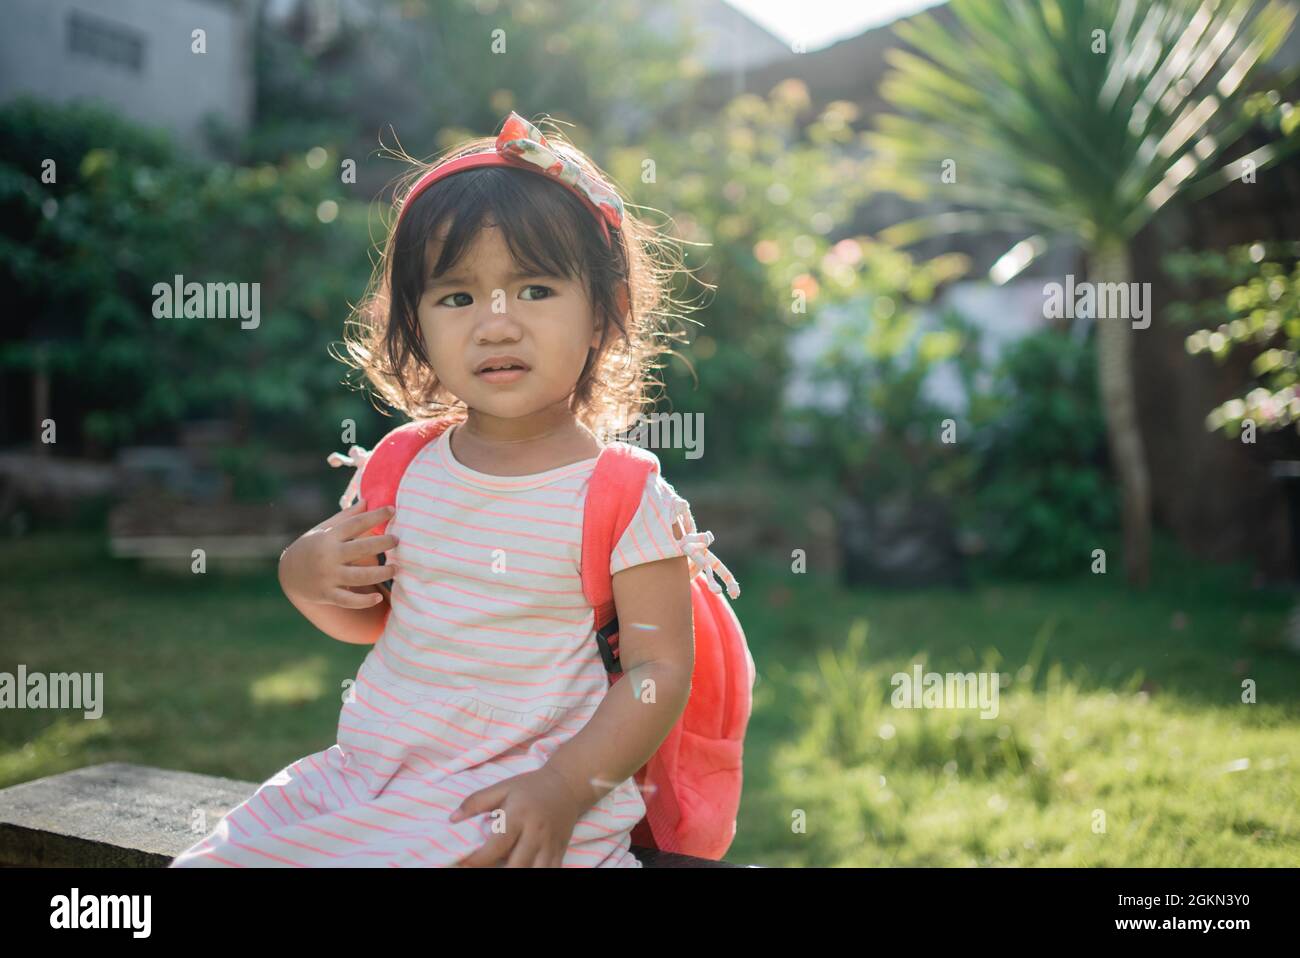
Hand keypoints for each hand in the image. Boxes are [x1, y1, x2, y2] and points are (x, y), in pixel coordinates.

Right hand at [278, 499, 397, 607]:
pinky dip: (363, 601)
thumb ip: (347, 517)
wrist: (289, 574)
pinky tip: (378, 598)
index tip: (392, 510)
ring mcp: (328, 576)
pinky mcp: (327, 595)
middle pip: (360, 548)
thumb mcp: (324, 529)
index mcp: (329, 537)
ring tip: (396, 568)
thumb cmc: (313, 547)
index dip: (374, 516)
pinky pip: (348, 600)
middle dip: (381, 543)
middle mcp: (328, 556)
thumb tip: (367, 500)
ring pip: (359, 576)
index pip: (355, 523)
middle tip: (397, 540)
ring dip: (380, 573)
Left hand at [449, 765, 587, 867]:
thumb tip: (452, 819)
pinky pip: (549, 872)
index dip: (477, 859)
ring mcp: (550, 845)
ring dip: (517, 873)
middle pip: (516, 866)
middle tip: (483, 867)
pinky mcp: (560, 852)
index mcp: (519, 815)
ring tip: (504, 867)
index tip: (463, 863)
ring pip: (534, 872)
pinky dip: (535, 873)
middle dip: (497, 872)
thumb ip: (476, 802)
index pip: (496, 845)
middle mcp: (536, 833)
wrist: (568, 785)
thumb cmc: (531, 787)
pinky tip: (522, 867)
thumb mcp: (503, 787)